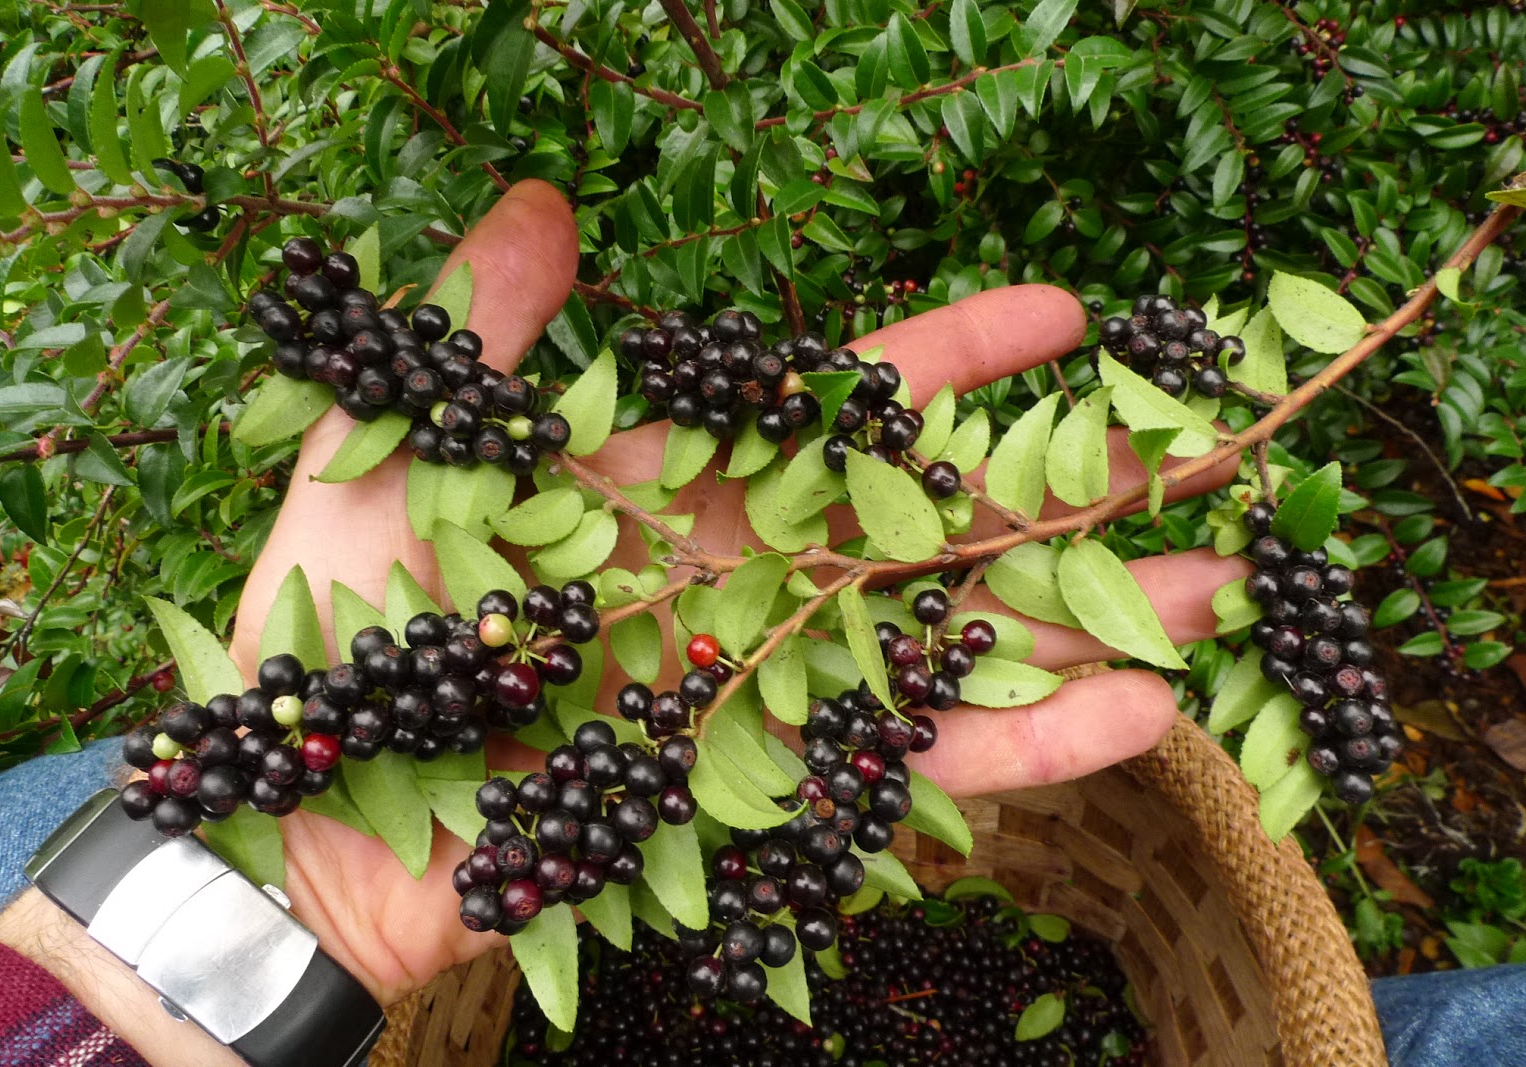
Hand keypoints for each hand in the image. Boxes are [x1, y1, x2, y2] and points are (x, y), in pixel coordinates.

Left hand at [225, 180, 1247, 1006]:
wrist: (310, 817)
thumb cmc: (339, 628)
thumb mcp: (398, 453)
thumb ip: (481, 338)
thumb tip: (546, 204)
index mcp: (683, 491)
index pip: (843, 411)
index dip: (953, 358)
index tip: (1063, 310)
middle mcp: (750, 585)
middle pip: (931, 533)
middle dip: (1063, 495)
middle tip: (1199, 451)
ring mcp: (768, 691)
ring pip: (949, 652)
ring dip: (1082, 625)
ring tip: (1215, 594)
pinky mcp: (766, 797)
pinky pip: (903, 772)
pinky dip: (1018, 747)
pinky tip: (1139, 714)